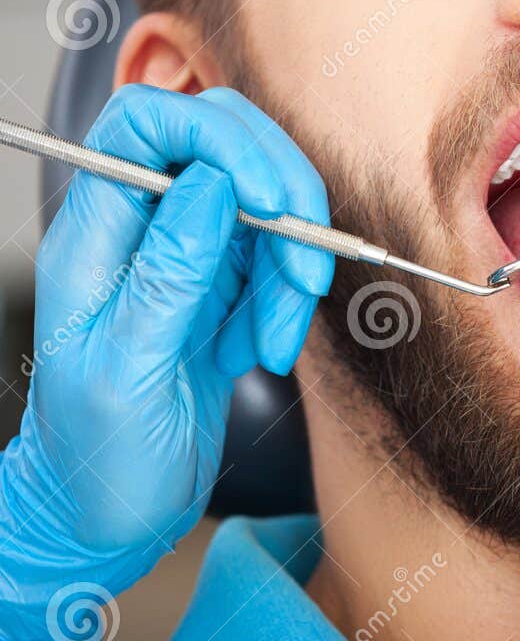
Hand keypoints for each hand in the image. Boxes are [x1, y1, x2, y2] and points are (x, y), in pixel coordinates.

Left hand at [0, 85, 333, 640]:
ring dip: (290, 269)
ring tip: (270, 345)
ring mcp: (183, 251)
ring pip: (262, 204)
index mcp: (94, 234)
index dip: (218, 137)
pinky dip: (286, 300)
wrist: (105, 517)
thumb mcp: (125, 373)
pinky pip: (274, 257)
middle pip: (223, 145)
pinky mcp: (219, 284)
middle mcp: (139, 227)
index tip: (270, 198)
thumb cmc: (95, 456)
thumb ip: (166, 276)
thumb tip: (210, 186)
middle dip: (281, 201)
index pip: (147, 123)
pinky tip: (257, 352)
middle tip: (303, 273)